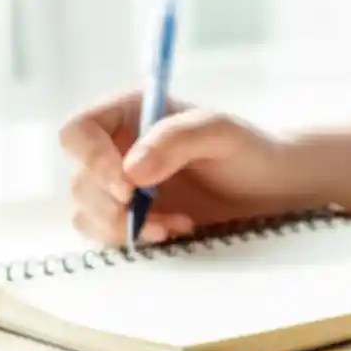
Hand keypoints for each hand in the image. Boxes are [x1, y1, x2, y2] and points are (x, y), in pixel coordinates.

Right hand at [59, 91, 313, 245]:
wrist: (271, 190)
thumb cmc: (250, 151)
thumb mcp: (220, 133)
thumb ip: (175, 140)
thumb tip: (131, 171)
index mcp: (128, 112)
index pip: (79, 132)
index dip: (91, 160)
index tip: (127, 188)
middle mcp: (116, 147)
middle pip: (79, 179)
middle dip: (112, 204)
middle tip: (154, 213)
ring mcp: (121, 185)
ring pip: (86, 212)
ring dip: (123, 226)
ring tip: (173, 224)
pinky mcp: (131, 217)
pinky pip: (106, 234)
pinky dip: (134, 238)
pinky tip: (173, 230)